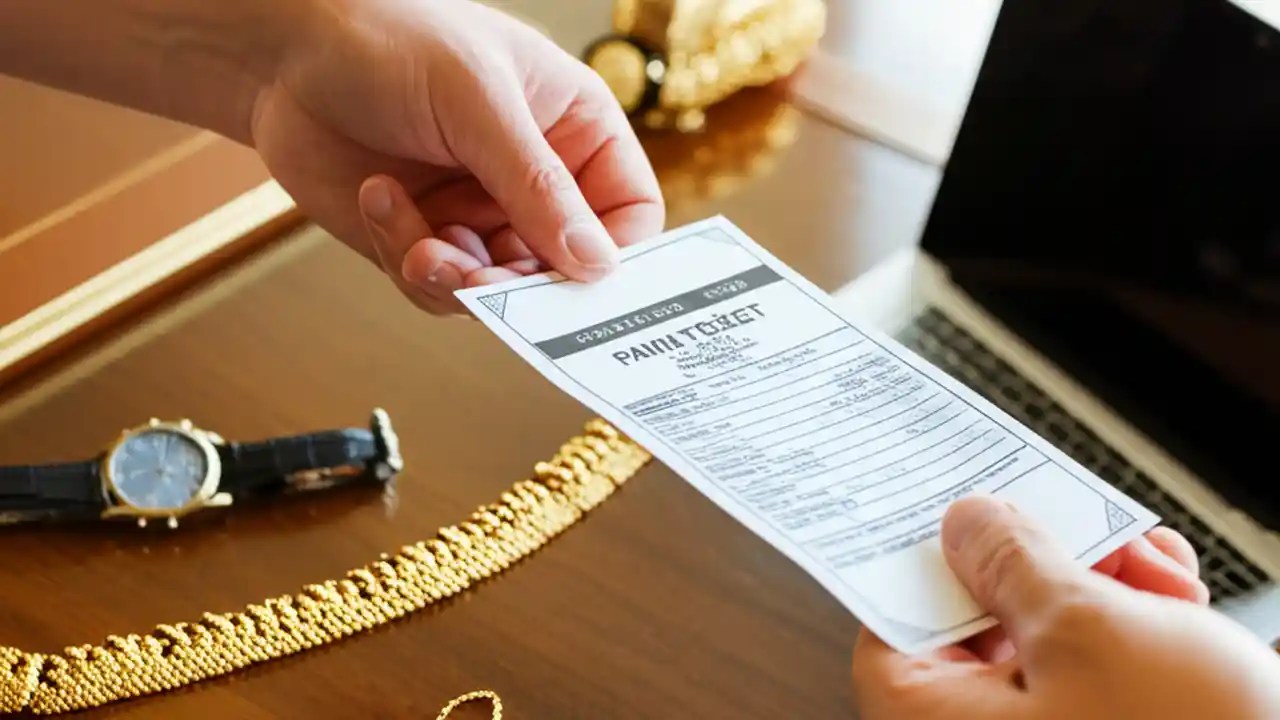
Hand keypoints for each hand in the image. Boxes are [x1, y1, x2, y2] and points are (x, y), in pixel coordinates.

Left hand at [252, 0, 663, 313]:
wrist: (281, 52)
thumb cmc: (391, 39)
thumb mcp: (478, 102)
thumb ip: (538, 186)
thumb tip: (596, 263)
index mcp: (575, 129)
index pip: (630, 211)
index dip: (616, 256)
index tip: (584, 285)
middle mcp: (534, 180)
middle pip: (564, 268)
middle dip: (520, 283)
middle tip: (482, 281)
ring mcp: (480, 213)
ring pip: (500, 291)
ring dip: (456, 279)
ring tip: (421, 244)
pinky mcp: (425, 239)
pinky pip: (438, 286)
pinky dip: (408, 259)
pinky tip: (380, 200)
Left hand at [852, 495, 1279, 719]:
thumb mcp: (1089, 630)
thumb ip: (1014, 564)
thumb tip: (965, 523)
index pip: (895, 629)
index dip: (929, 561)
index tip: (965, 511)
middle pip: (982, 624)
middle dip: (1043, 563)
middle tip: (1085, 525)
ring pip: (1051, 637)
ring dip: (1103, 583)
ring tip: (1157, 568)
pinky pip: (1101, 668)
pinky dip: (1136, 621)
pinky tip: (1179, 594)